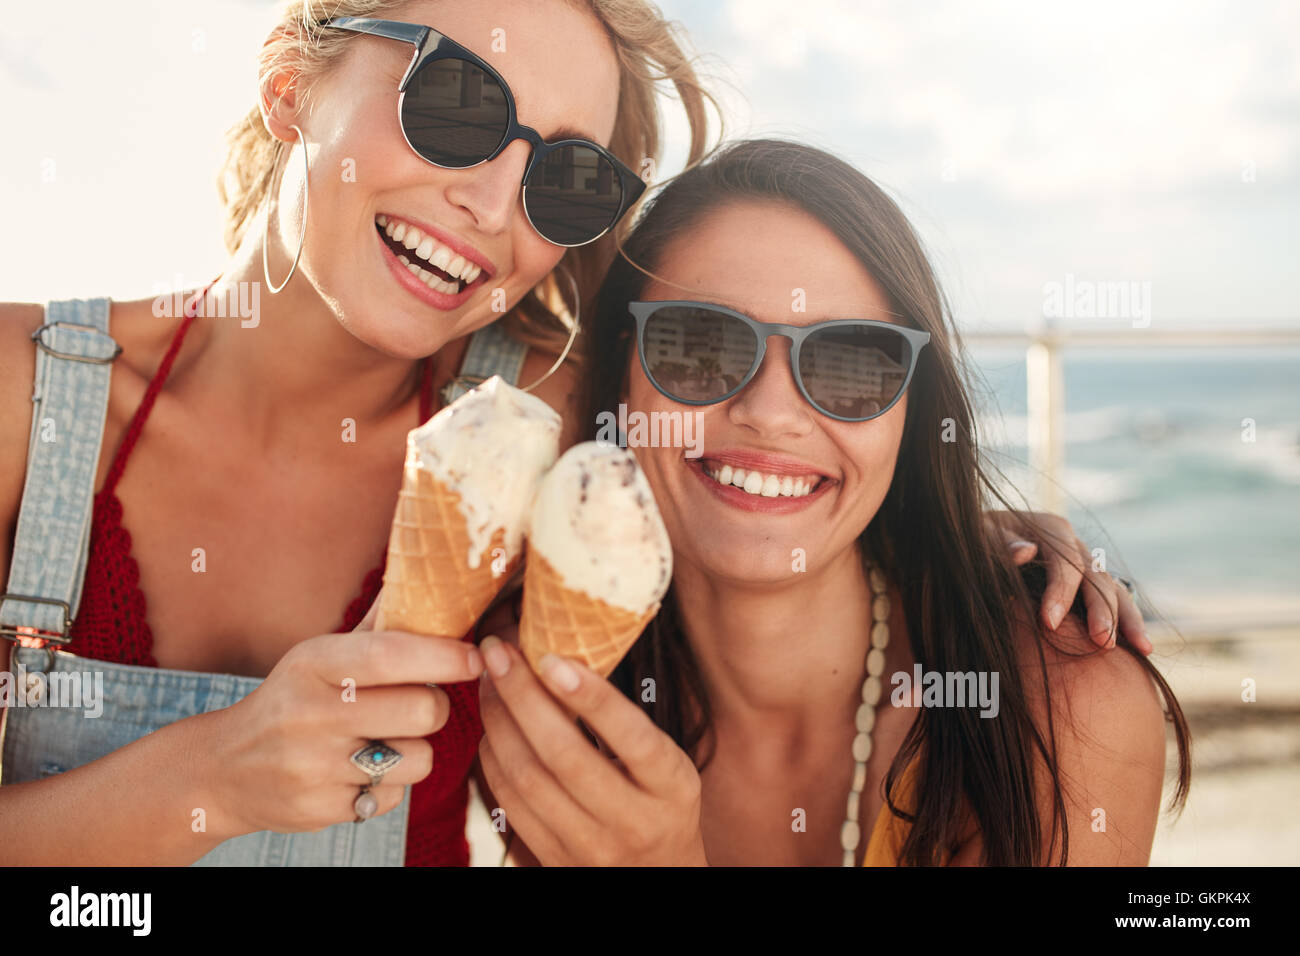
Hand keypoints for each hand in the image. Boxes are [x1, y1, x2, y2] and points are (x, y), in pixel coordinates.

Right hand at [203, 625, 484, 838]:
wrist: (225, 769)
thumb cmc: (293, 700)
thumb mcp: (319, 655)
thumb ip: (377, 624)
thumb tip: (423, 571)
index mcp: (312, 664)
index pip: (390, 655)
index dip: (443, 655)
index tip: (474, 657)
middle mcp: (310, 714)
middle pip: (421, 711)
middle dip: (434, 706)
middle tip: (419, 703)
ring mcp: (314, 766)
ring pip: (418, 759)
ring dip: (414, 750)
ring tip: (384, 741)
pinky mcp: (321, 810)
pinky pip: (394, 798)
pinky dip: (389, 786)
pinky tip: (359, 773)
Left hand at [477, 636, 707, 865]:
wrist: (658, 876)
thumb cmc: (660, 804)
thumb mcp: (666, 765)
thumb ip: (625, 725)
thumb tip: (565, 657)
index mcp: (671, 785)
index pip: (632, 736)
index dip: (591, 695)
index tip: (552, 656)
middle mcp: (633, 820)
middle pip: (564, 755)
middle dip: (522, 696)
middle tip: (499, 653)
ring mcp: (592, 845)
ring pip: (528, 778)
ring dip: (499, 722)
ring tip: (490, 681)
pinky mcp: (556, 859)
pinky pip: (511, 804)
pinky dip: (493, 758)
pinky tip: (492, 727)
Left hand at [986, 510, 1150, 654]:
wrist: (977, 543)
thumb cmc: (971, 542)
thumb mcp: (976, 538)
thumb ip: (996, 545)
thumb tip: (1026, 551)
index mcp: (1048, 528)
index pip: (1063, 560)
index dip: (1060, 591)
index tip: (1048, 623)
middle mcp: (1072, 543)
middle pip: (1096, 575)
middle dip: (1101, 610)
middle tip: (1101, 643)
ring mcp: (1082, 562)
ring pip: (1113, 588)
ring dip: (1125, 617)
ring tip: (1140, 648)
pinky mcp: (1085, 583)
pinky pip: (1114, 599)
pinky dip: (1128, 621)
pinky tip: (1141, 648)